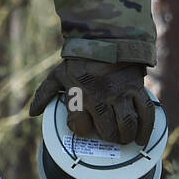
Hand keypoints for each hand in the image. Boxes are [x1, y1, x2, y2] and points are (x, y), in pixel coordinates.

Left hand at [29, 56, 154, 145]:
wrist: (106, 38)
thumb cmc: (79, 61)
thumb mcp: (58, 75)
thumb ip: (45, 94)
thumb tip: (33, 113)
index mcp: (79, 94)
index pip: (79, 125)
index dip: (81, 129)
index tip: (83, 127)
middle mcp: (100, 96)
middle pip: (107, 130)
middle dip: (109, 138)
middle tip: (110, 137)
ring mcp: (120, 93)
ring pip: (127, 124)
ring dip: (125, 136)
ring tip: (123, 138)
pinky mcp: (136, 88)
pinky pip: (146, 112)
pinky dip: (146, 129)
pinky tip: (141, 140)